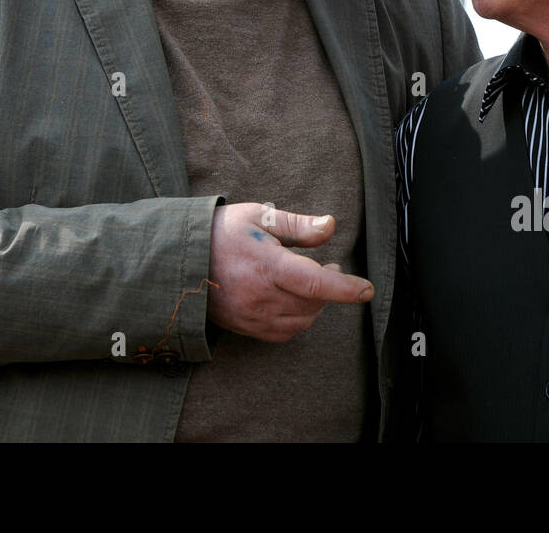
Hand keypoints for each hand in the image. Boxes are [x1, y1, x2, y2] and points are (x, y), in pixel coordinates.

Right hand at [207, 202, 373, 342]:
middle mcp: (260, 296)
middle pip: (313, 304)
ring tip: (312, 282)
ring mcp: (252, 316)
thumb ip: (298, 225)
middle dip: (330, 288)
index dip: (346, 289)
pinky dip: (298, 319)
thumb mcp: (259, 216)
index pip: (316, 284)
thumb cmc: (222, 232)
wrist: (181, 259)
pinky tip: (294, 300)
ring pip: (302, 320)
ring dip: (315, 305)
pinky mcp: (246, 327)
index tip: (368, 290)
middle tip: (330, 268)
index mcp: (267, 265)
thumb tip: (330, 226)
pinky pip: (284, 332)